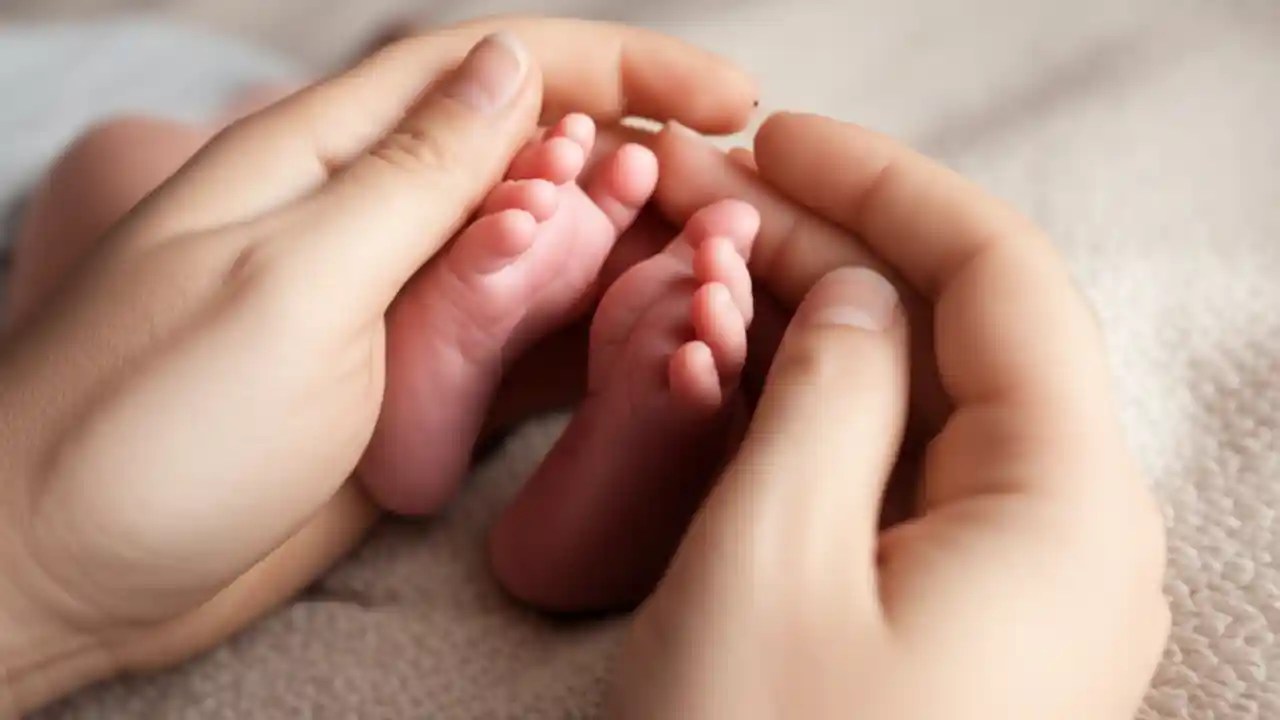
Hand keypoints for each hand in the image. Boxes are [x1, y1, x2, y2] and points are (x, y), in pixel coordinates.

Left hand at [0, 19, 754, 713]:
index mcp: (324, 155)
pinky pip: (511, 341)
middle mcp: (365, 215)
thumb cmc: (147, 423)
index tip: (726, 96)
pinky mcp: (404, 383)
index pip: (492, 66)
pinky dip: (584, 335)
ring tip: (713, 276)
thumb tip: (509, 67)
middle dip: (640, 161)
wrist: (60, 571)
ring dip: (625, 254)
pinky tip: (648, 343)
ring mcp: (390, 303)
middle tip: (733, 209)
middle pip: (529, 153)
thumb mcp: (294, 281)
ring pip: (533, 249)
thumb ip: (411, 176)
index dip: (619, 66)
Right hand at [608, 114, 1167, 718]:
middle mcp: (1069, 538)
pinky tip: (740, 382)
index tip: (771, 137)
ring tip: (701, 279)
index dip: (881, 182)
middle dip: (832, 248)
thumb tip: (851, 292)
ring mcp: (1015, 585)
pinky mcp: (956, 622)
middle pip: (963, 331)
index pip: (995, 274)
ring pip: (926, 401)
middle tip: (699, 206)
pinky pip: (902, 478)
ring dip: (819, 327)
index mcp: (1063, 509)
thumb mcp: (770, 558)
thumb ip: (826, 391)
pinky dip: (823, 413)